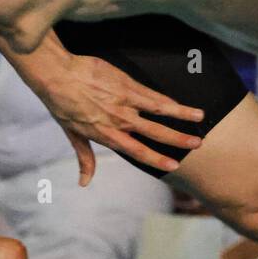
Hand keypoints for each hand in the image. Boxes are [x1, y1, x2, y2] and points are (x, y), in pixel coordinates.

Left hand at [32, 53, 205, 181]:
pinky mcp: (126, 84)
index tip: (174, 165)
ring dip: (181, 116)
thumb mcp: (72, 134)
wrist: (57, 75)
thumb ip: (85, 158)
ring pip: (159, 110)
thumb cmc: (62, 105)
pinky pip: (152, 94)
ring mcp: (124, 101)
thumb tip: (84, 183)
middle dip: (178, 140)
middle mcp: (118, 120)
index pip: (137, 151)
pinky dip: (169, 100)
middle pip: (154, 132)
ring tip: (200, 119)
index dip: (156, 159)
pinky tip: (182, 102)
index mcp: (106, 134)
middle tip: (198, 144)